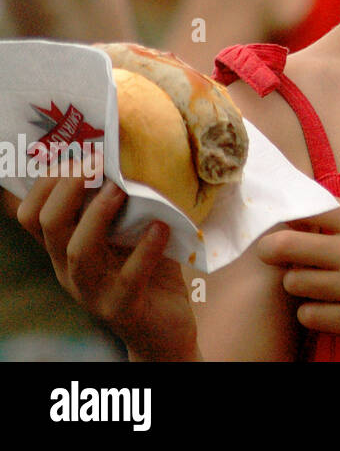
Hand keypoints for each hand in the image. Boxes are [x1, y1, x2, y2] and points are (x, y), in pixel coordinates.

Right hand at [16, 155, 196, 360]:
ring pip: (77, 252)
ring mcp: (93, 292)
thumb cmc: (146, 271)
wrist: (164, 329)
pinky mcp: (123, 308)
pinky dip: (144, 250)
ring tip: (118, 190)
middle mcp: (69, 270)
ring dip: (96, 216)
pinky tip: (160, 227)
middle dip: (67, 189)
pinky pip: (127, 279)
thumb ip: (123, 204)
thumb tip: (130, 154)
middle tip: (94, 163)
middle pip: (48, 226)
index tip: (74, 152)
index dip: (45, 182)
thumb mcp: (128, 234)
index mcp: (64, 249)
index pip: (31, 215)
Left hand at [257, 116, 339, 345]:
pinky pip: (311, 318)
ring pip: (294, 285)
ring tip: (313, 274)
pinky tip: (328, 302)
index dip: (294, 211)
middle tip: (285, 247)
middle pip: (284, 247)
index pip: (308, 210)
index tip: (295, 214)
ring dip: (298, 278)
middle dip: (276, 245)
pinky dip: (312, 310)